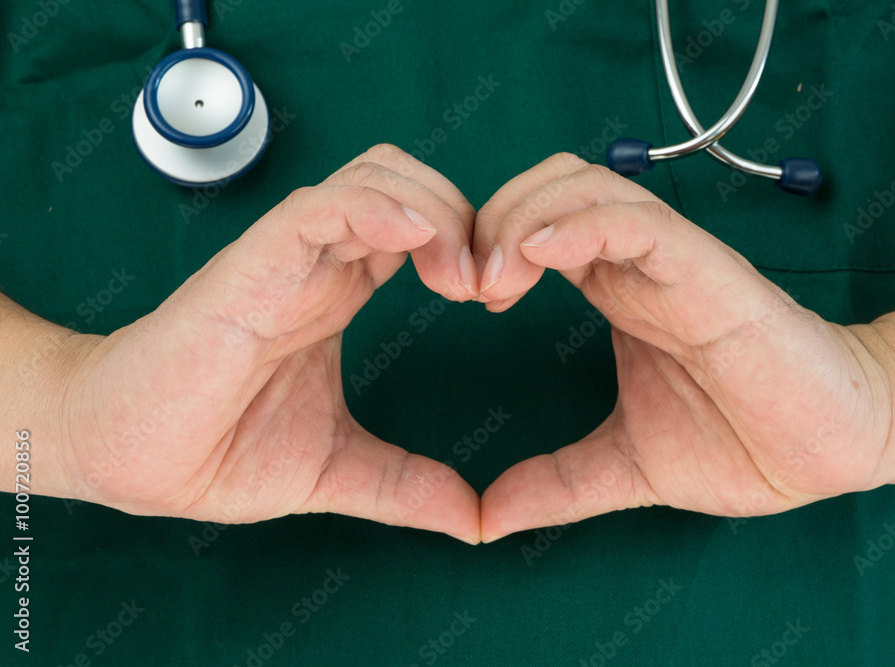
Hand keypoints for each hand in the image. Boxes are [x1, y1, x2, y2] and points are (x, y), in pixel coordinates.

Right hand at [56, 145, 481, 542]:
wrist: (130, 459)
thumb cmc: (219, 449)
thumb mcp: (338, 470)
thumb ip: (407, 485)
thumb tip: (473, 520)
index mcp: (343, 289)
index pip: (423, 225)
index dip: (473, 242)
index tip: (500, 297)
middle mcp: (321, 260)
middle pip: (411, 180)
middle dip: (467, 216)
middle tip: (491, 284)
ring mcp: (287, 256)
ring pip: (376, 175)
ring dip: (435, 210)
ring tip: (461, 279)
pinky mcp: (252, 265)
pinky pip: (321, 207)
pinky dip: (376, 208)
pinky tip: (415, 240)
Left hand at [475, 154, 894, 540]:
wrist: (828, 449)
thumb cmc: (738, 441)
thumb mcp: (622, 466)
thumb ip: (556, 483)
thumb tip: (488, 520)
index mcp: (612, 288)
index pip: (533, 225)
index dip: (485, 243)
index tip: (462, 296)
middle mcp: (636, 262)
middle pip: (548, 185)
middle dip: (491, 218)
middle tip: (464, 283)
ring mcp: (671, 260)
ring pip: (585, 185)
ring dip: (523, 216)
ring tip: (495, 277)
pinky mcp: (707, 271)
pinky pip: (638, 220)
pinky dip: (581, 222)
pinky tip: (540, 253)